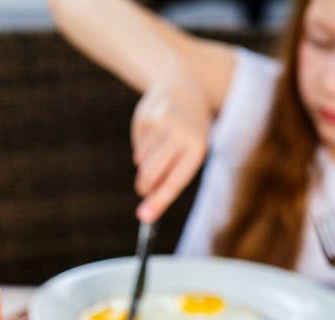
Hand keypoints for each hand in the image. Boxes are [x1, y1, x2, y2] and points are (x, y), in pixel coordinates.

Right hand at [131, 73, 211, 222]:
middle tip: (144, 190)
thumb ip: (171, 179)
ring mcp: (159, 124)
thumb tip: (147, 212)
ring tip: (160, 149)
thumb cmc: (190, 131)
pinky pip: (137, 148)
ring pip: (141, 163)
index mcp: (197, 147)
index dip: (159, 202)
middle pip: (150, 175)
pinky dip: (143, 149)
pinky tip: (154, 135)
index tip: (144, 217)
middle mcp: (179, 134)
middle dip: (144, 187)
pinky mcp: (144, 118)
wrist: (183, 85)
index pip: (174, 181)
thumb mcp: (191, 153)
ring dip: (146, 165)